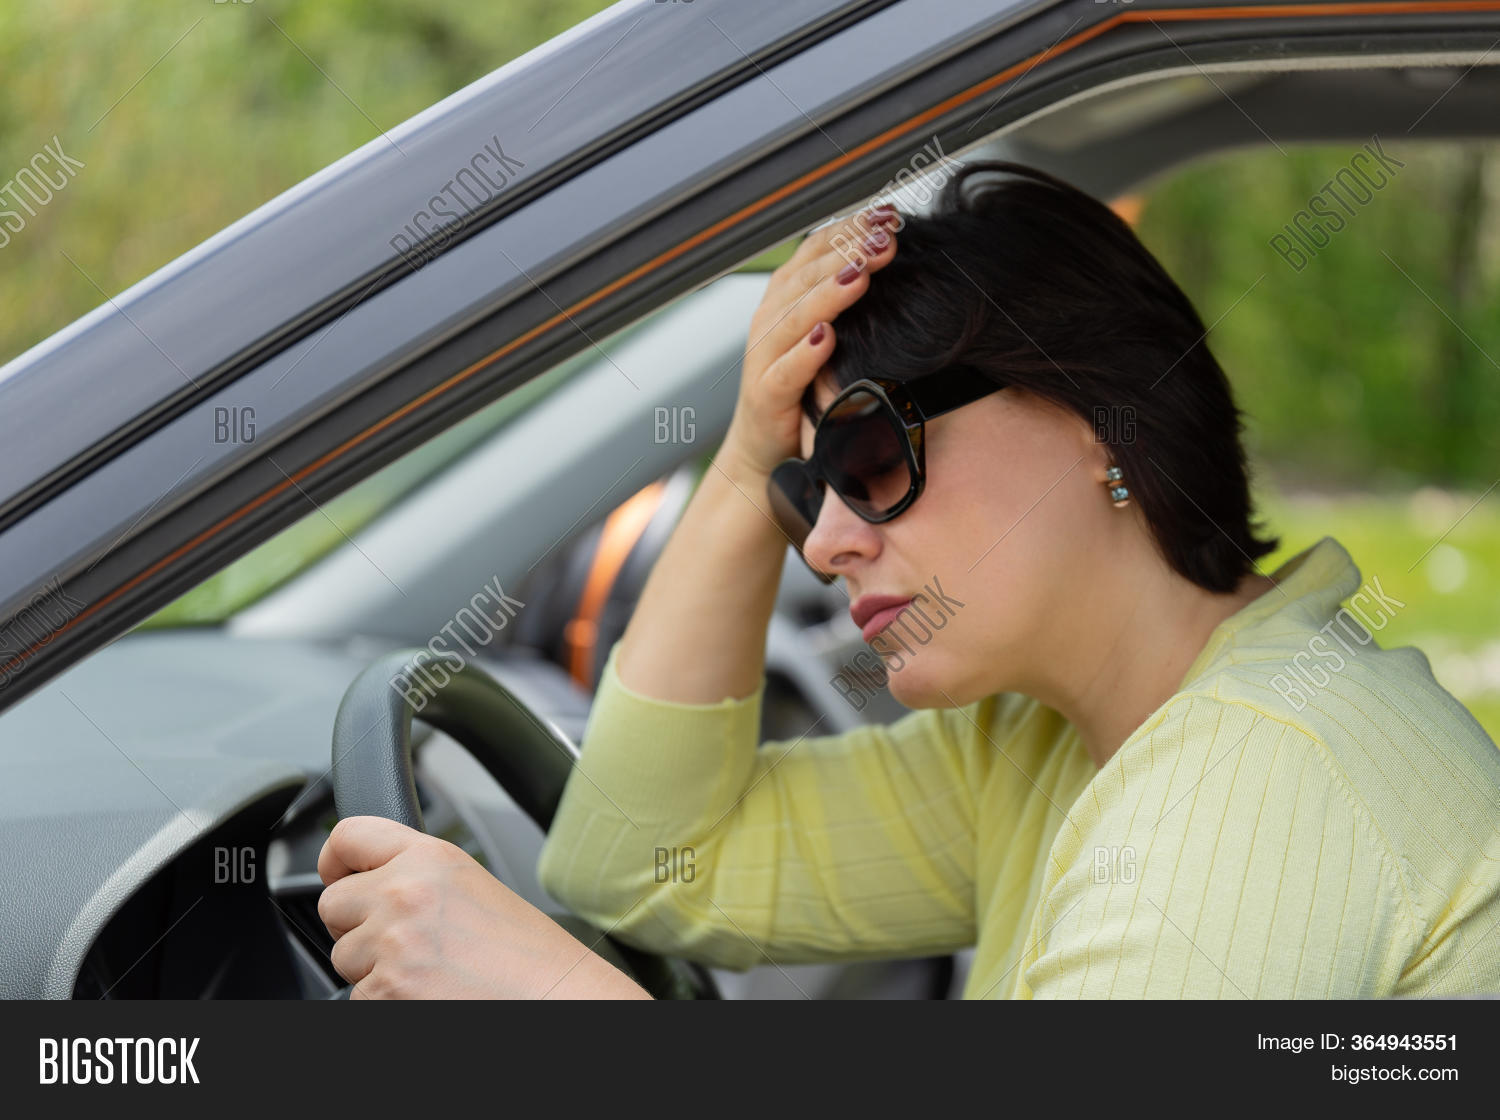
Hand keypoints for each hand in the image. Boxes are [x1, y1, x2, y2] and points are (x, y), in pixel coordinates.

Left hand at [316, 816, 650, 999]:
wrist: (556, 1000)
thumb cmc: (529, 956)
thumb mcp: (473, 887)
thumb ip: (419, 876)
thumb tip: (372, 884)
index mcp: (431, 858)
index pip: (349, 836)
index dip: (335, 860)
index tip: (339, 875)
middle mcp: (405, 892)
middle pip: (334, 904)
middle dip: (356, 926)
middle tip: (400, 943)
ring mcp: (391, 944)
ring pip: (343, 957)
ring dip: (373, 969)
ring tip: (427, 972)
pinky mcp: (385, 990)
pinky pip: (357, 997)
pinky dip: (385, 1002)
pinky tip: (427, 995)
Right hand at [720, 204, 901, 479]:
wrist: (765, 446)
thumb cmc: (802, 383)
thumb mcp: (824, 329)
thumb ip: (845, 294)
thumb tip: (889, 247)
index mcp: (787, 295)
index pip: (817, 249)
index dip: (851, 228)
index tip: (889, 213)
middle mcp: (771, 317)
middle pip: (808, 275)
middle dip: (848, 252)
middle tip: (886, 237)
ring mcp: (765, 356)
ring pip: (796, 315)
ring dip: (829, 293)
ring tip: (861, 274)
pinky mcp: (766, 395)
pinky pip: (786, 371)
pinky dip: (805, 352)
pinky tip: (826, 337)